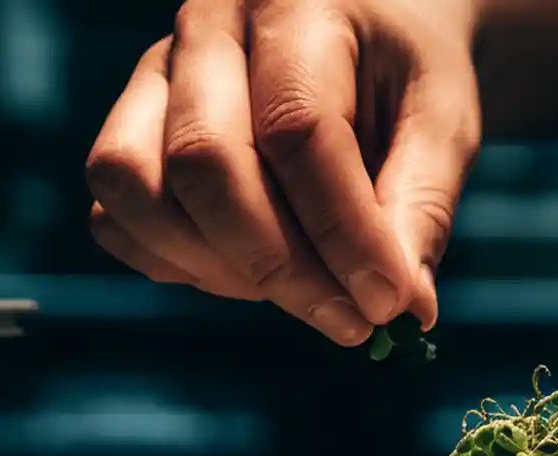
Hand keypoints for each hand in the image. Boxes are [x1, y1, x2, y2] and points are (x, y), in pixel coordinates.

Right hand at [85, 0, 481, 345]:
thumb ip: (423, 205)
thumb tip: (406, 308)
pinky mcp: (128, 129)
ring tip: (301, 291)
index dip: (341, 230)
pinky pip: (115, 215)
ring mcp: (153, 77)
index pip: (297, 128)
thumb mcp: (442, 121)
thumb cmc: (405, 74)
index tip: (389, 302)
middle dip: (280, 266)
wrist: (367, 33)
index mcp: (295, 5)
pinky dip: (175, 264)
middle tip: (351, 322)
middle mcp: (207, 28)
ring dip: (216, 268)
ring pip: (134, 186)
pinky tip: (249, 273)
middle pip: (203, 160)